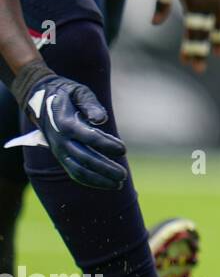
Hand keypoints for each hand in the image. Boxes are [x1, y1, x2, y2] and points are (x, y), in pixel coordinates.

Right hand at [16, 66, 126, 188]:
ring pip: (77, 170)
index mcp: (66, 123)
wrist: (39, 99)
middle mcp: (61, 140)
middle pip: (84, 159)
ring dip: (98, 180)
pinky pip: (74, 172)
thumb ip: (90, 104)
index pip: (89, 138)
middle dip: (105, 169)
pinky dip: (89, 180)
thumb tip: (101, 119)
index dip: (106, 144)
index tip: (123, 150)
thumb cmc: (66, 94)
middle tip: (123, 175)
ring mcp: (59, 150)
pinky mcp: (61, 155)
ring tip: (118, 184)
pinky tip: (105, 184)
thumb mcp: (78, 91)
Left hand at [152, 0, 219, 72]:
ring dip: (219, 40)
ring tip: (219, 52)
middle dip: (201, 52)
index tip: (186, 62)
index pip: (192, 33)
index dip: (189, 48)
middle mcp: (210, 6)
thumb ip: (162, 3)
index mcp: (195, 4)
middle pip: (207, 34)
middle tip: (199, 68)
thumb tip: (155, 23)